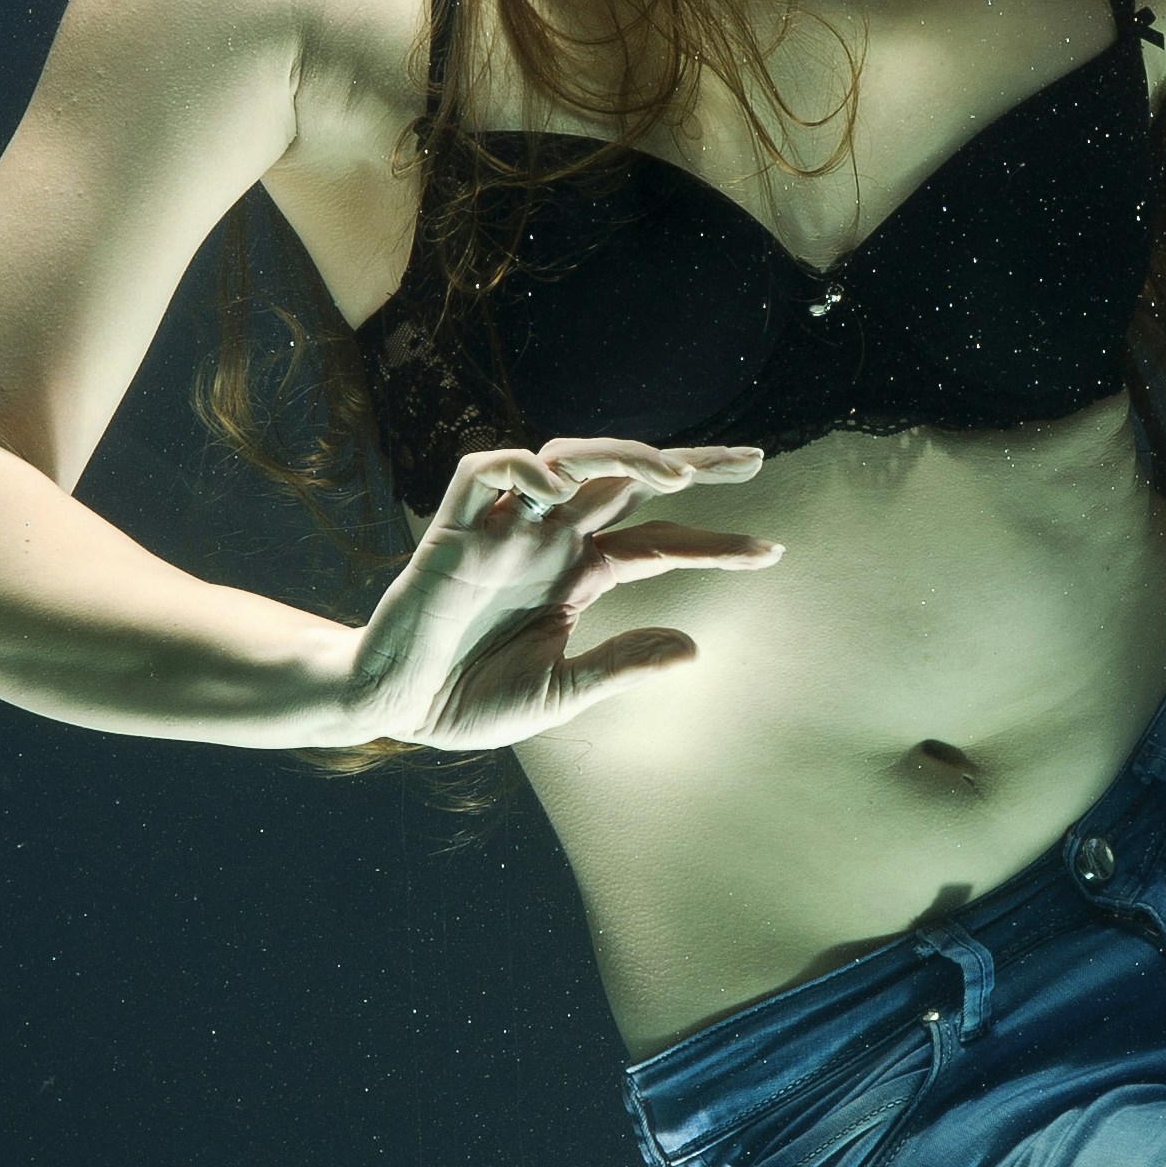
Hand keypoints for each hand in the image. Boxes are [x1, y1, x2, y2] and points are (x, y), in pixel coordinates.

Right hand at [342, 440, 780, 751]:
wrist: (393, 710)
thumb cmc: (470, 700)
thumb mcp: (563, 692)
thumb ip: (623, 664)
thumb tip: (695, 647)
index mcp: (577, 576)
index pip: (657, 542)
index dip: (713, 543)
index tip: (772, 552)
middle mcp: (547, 541)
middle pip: (624, 482)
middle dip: (687, 464)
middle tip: (752, 461)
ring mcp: (503, 531)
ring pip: (567, 460)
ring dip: (620, 456)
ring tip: (672, 473)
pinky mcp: (453, 532)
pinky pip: (486, 472)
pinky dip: (525, 470)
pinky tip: (562, 492)